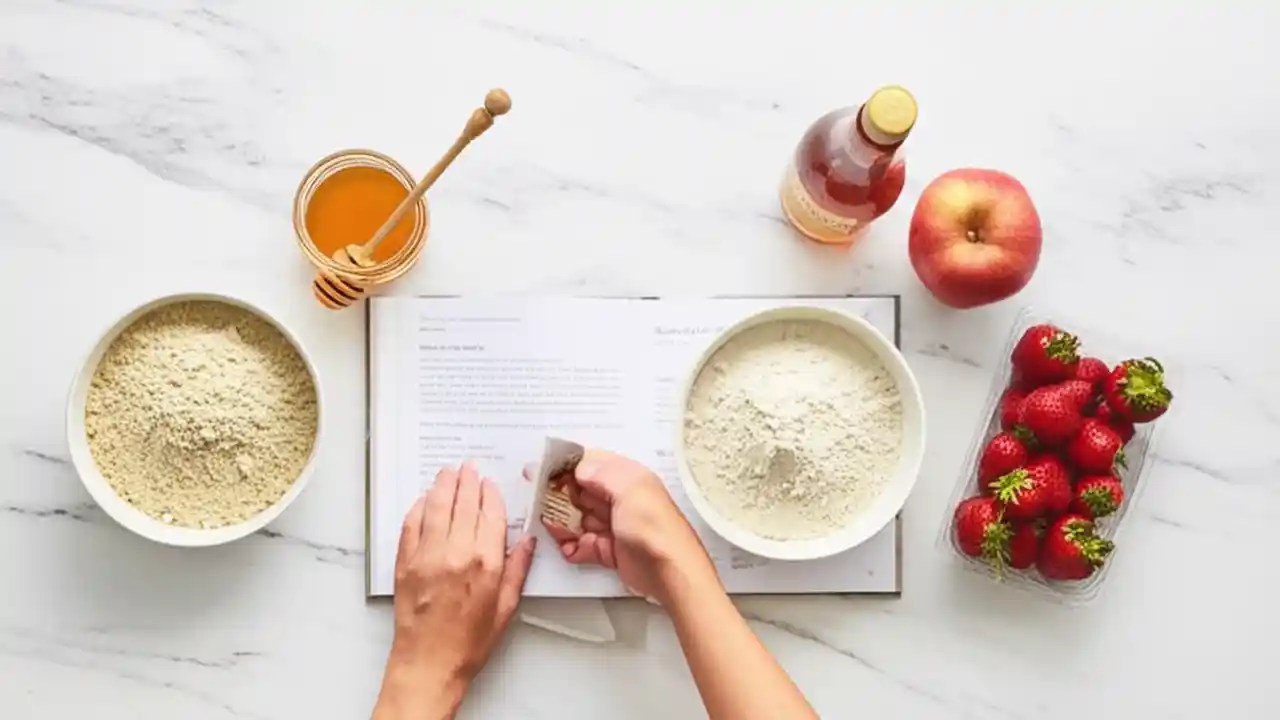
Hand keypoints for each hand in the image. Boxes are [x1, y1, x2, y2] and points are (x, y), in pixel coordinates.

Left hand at [374, 462, 535, 719]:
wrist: (429, 663)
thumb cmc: (469, 641)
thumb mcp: (506, 607)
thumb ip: (518, 569)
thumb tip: (528, 541)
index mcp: (486, 563)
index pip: (491, 514)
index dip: (490, 494)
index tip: (490, 484)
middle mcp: (456, 553)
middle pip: (463, 503)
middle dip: (467, 482)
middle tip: (469, 468)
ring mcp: (427, 555)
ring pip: (436, 507)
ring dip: (443, 486)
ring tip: (448, 472)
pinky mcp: (406, 563)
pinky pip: (412, 525)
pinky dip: (419, 508)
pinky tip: (425, 500)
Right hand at [540, 449, 715, 603]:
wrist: (671, 575)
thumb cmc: (659, 533)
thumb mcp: (631, 490)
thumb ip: (603, 473)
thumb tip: (582, 466)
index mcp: (628, 479)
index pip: (591, 464)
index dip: (566, 467)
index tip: (542, 471)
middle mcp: (622, 500)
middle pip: (581, 492)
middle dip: (559, 497)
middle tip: (541, 502)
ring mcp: (616, 525)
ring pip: (579, 518)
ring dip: (563, 524)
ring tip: (553, 528)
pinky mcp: (612, 550)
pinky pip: (584, 544)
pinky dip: (573, 546)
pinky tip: (569, 548)